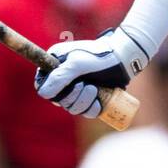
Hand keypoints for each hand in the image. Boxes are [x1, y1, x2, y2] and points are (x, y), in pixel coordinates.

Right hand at [33, 28, 148, 117]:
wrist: (125, 58)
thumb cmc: (102, 56)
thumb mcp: (78, 64)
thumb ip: (59, 77)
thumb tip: (43, 93)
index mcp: (55, 63)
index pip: (42, 85)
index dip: (53, 92)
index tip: (68, 87)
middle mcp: (63, 76)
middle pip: (58, 100)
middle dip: (74, 97)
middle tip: (88, 86)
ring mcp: (76, 87)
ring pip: (71, 107)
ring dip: (84, 103)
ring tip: (95, 90)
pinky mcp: (89, 96)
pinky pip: (84, 111)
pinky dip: (91, 109)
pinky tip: (99, 103)